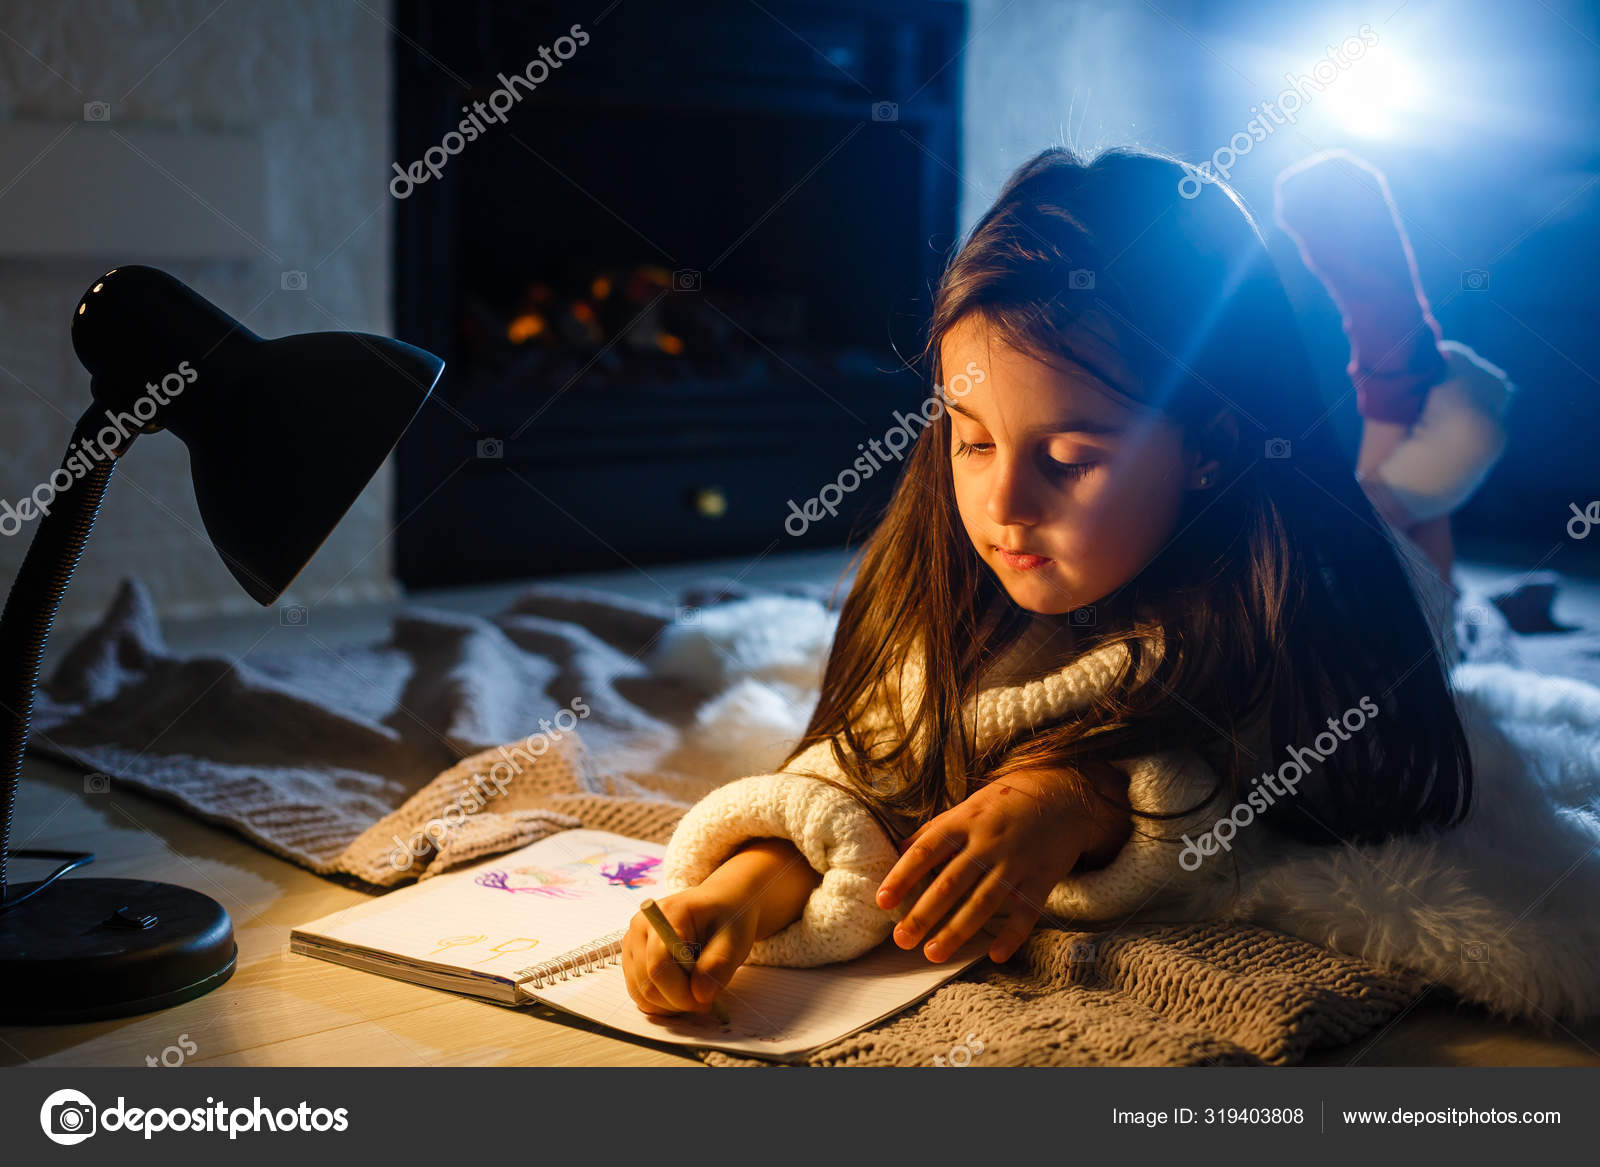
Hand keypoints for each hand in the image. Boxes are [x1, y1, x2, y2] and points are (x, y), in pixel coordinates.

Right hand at [621, 884, 760, 1015]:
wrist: (720, 905)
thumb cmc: (727, 918)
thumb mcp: (735, 938)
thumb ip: (718, 965)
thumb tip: (700, 995)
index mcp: (665, 914)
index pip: (658, 965)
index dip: (680, 993)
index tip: (705, 1002)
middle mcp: (640, 927)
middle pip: (647, 983)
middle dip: (677, 1001)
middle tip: (704, 1001)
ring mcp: (633, 943)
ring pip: (640, 993)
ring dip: (669, 1004)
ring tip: (694, 992)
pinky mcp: (632, 958)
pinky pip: (639, 993)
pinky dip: (661, 1002)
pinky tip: (681, 991)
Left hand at [874, 763, 1129, 964]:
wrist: (1062, 794)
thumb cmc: (1004, 803)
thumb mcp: (967, 807)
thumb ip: (934, 829)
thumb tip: (897, 849)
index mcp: (964, 823)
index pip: (926, 851)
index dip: (902, 876)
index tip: (881, 901)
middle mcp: (987, 843)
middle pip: (950, 883)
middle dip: (923, 914)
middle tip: (901, 940)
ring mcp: (1016, 862)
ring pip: (982, 902)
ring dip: (956, 931)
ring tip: (932, 954)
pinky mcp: (1042, 878)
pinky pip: (1025, 913)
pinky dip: (1011, 935)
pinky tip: (994, 956)